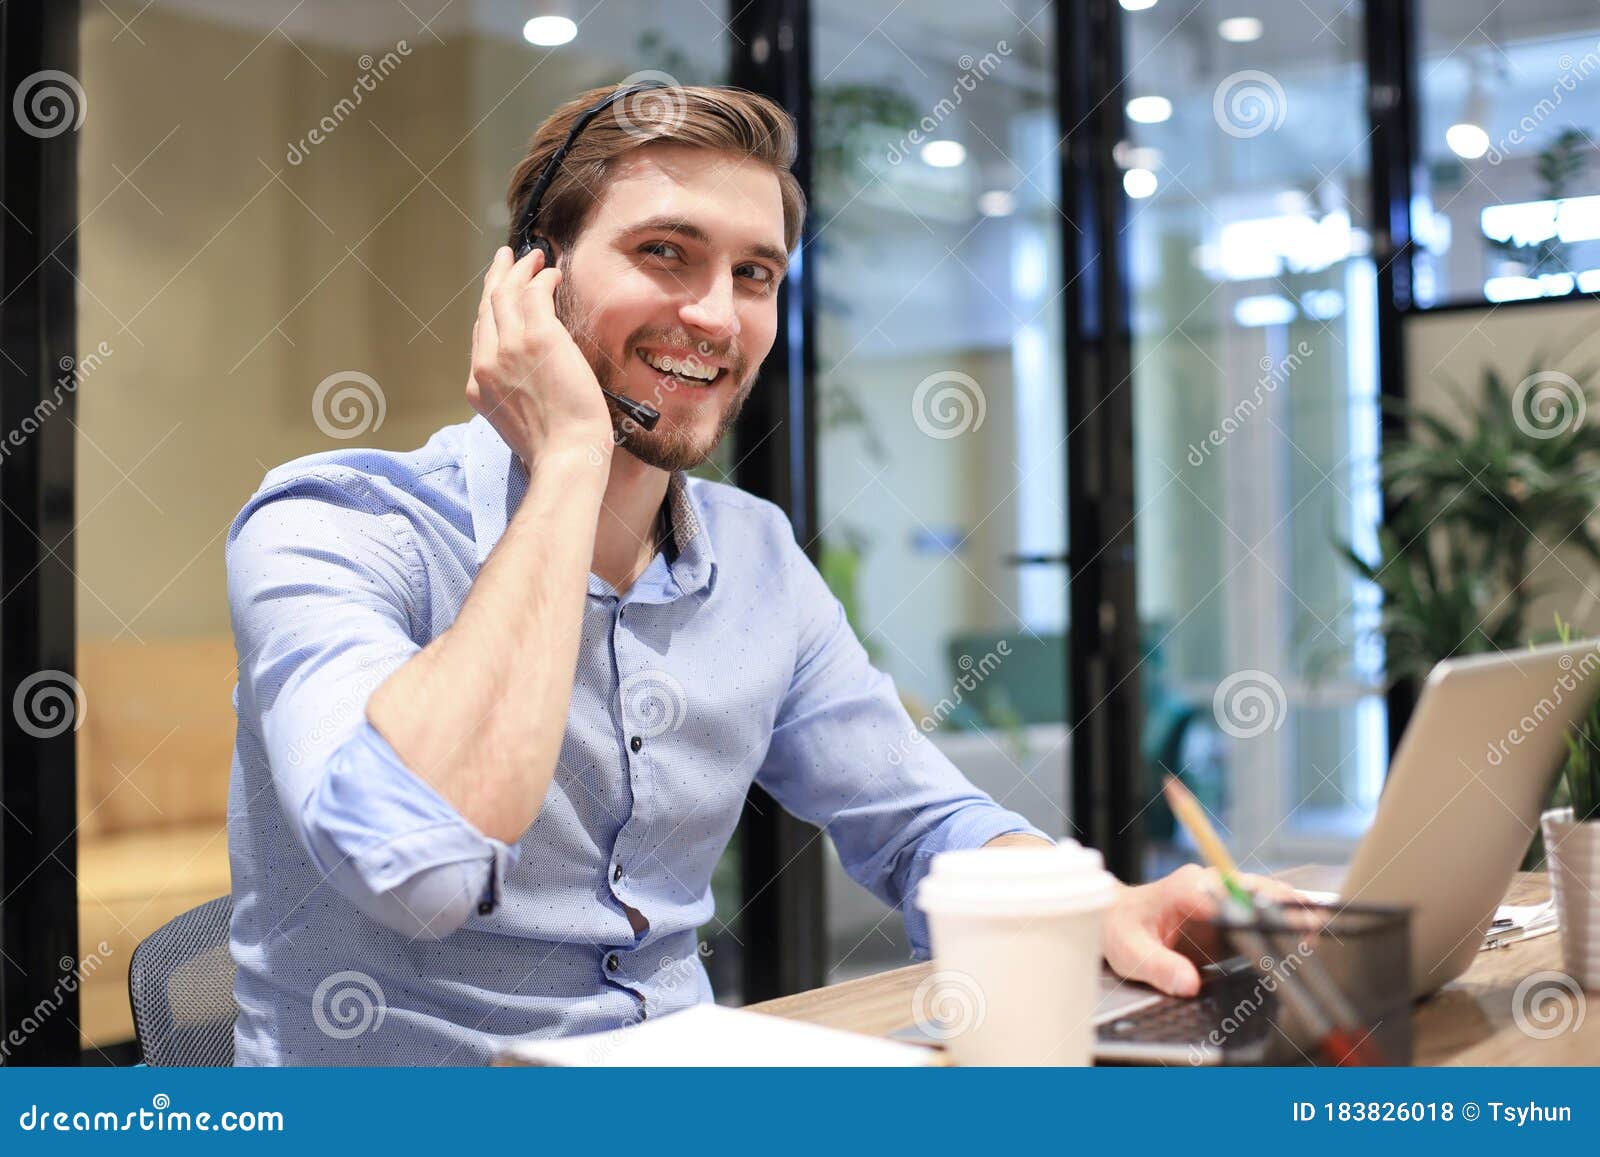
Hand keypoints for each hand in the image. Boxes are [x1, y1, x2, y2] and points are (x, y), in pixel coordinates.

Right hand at [466, 245, 613, 469]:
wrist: (566, 457)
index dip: (490, 310)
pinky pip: (534, 293)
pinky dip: (542, 278)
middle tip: (507, 258)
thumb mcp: (518, 424)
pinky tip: (553, 272)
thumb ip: (514, 396)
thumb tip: (530, 382)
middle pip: (486, 308)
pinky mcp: (538, 337)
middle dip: (498, 278)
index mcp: (478, 387)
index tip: (501, 295)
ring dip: (520, 270)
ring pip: (506, 294)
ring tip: (533, 256)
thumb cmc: (556, 450)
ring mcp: (509, 348)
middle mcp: (486, 363)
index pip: (480, 336)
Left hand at [1101, 863, 1300, 996]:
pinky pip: (1264, 915)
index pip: (1233, 897)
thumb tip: (1188, 984)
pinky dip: (1284, 927)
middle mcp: (1211, 885)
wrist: (1115, 919)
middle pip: (1261, 892)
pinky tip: (1300, 946)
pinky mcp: (1231, 914)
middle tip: (1311, 939)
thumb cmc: (1119, 929)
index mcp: (1188, 887)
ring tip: (1313, 943)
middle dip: (1289, 912)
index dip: (1261, 915)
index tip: (1283, 934)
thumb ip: (1158, 967)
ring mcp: (1224, 897)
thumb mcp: (1130, 952)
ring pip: (1269, 900)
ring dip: (1292, 918)